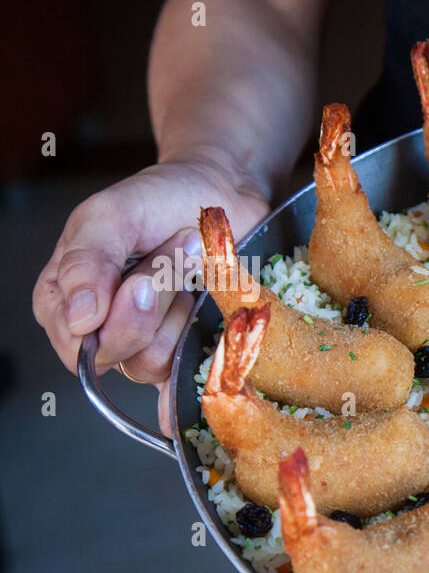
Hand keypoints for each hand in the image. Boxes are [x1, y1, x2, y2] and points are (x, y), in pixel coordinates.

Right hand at [32, 155, 268, 434]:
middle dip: (152, 302)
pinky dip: (198, 356)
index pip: (75, 343)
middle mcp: (99, 327)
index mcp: (64, 298)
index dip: (112, 319)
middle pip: (117, 351)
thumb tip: (80, 319)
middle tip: (175, 253)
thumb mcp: (111, 215)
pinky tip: (205, 330)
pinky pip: (183, 378)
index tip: (141, 278)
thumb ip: (86, 262)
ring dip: (179, 310)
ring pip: (153, 360)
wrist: (220, 194)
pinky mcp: (184, 349)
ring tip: (191, 266)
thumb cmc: (160, 199)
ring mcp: (145, 341)